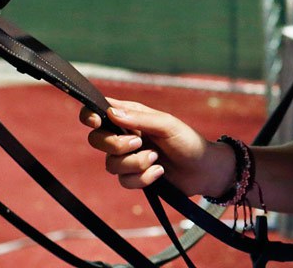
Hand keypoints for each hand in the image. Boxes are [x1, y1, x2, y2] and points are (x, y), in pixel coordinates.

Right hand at [80, 98, 233, 197]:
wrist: (203, 170)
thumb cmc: (187, 140)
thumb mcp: (167, 125)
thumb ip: (140, 118)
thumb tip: (111, 113)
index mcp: (130, 116)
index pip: (98, 111)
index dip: (89, 115)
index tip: (97, 122)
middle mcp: (124, 135)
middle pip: (97, 140)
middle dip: (115, 144)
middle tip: (138, 142)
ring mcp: (128, 157)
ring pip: (111, 164)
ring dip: (135, 163)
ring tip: (156, 160)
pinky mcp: (134, 176)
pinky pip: (124, 181)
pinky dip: (143, 178)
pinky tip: (160, 173)